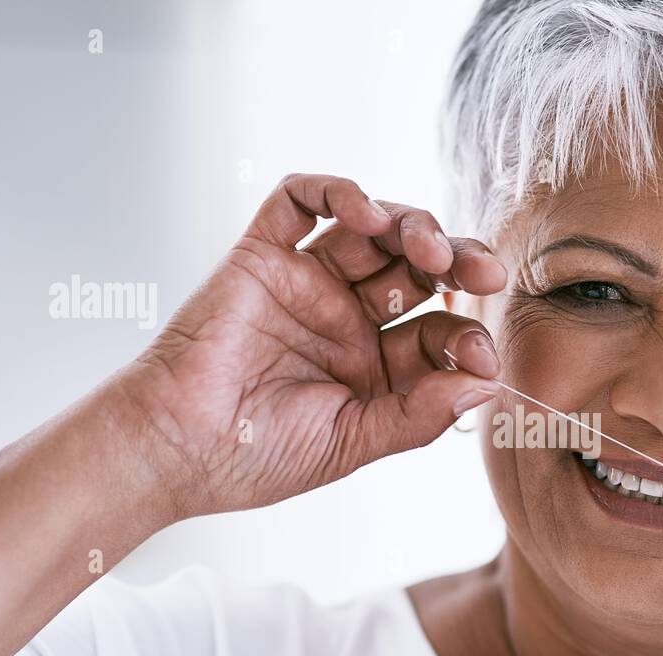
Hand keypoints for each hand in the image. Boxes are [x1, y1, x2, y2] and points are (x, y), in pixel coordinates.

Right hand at [111, 173, 507, 519]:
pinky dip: (337, 192)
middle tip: (485, 271)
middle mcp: (348, 318)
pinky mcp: (262, 254)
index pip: (439, 331)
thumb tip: (487, 384)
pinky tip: (363, 211)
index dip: (467, 336)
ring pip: (373, 230)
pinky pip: (300, 202)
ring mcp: (307, 283)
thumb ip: (420, 414)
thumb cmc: (257, 456)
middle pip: (418, 269)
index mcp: (376, 365)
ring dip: (411, 225)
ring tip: (429, 247)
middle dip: (458, 263)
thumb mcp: (353, 442)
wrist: (176, 448)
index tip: (481, 356)